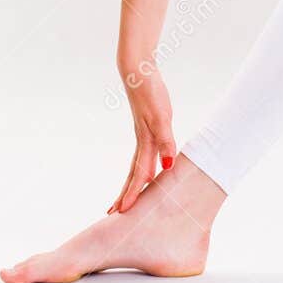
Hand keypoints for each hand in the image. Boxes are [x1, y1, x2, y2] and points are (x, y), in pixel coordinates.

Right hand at [107, 63, 176, 213]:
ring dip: (133, 181)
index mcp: (145, 141)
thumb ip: (165, 140)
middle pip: (134, 172)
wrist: (138, 69)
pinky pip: (143, 151)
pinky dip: (143, 164)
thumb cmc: (150, 91)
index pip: (139, 174)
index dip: (133, 193)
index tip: (123, 212)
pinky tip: (148, 167)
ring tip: (126, 197)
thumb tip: (168, 166)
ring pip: (137, 163)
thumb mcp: (162, 116)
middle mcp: (142, 139)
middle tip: (114, 213)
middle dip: (126, 194)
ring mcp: (142, 132)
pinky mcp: (145, 124)